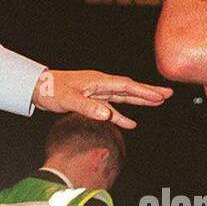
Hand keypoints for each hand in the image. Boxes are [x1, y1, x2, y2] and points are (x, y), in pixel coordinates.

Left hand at [31, 69, 171, 127]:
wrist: (39, 89)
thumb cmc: (52, 90)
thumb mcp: (69, 99)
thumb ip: (88, 107)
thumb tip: (107, 115)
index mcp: (98, 81)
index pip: (125, 86)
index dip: (143, 91)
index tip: (159, 95)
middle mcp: (100, 85)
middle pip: (129, 89)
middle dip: (148, 92)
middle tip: (167, 94)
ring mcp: (97, 93)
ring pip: (123, 98)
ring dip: (139, 101)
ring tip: (157, 103)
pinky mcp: (92, 102)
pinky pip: (111, 109)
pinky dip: (121, 116)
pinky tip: (132, 123)